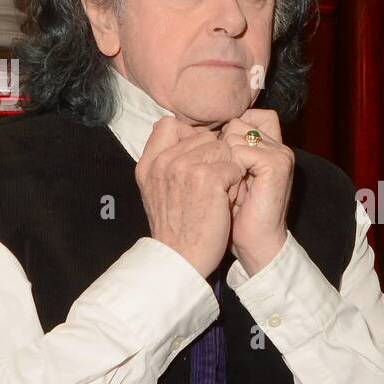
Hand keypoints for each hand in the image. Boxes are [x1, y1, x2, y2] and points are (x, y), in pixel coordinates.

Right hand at [135, 116, 246, 278]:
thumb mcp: (155, 191)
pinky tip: (225, 202)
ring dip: (227, 170)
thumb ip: (165, 163)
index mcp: (148, 163)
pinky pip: (234, 166)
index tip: (198, 161)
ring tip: (218, 195)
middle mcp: (163, 161)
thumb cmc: (176, 229)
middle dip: (214, 157)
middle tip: (211, 187)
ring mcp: (184, 167)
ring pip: (222, 148)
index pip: (170, 124)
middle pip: (204, 136)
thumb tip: (185, 136)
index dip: (191, 137)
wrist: (181, 259)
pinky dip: (236, 184)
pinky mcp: (207, 178)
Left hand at [220, 110, 293, 275]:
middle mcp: (277, 144)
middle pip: (233, 125)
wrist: (255, 243)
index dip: (224, 136)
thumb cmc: (234, 214)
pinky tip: (236, 193)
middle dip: (220, 153)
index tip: (220, 166)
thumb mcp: (224, 175)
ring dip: (223, 165)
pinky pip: (239, 152)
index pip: (244, 116)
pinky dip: (230, 173)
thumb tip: (188, 126)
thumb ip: (220, 149)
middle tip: (228, 185)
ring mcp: (279, 152)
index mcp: (268, 144)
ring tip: (232, 191)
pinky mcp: (276, 164)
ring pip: (233, 137)